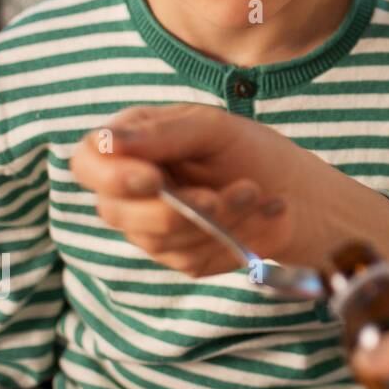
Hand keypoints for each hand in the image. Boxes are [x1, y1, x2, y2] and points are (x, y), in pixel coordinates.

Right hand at [69, 103, 388, 275]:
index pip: (87, 162)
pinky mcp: (181, 259)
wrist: (301, 195)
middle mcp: (133, 189)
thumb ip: (164, 133)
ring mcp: (153, 229)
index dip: (111, 175)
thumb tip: (106, 141)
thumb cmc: (256, 151)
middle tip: (228, 193)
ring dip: (216, 218)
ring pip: (157, 238)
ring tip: (256, 192)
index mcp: (134, 145)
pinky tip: (261, 213)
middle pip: (116, 211)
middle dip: (178, 207)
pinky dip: (232, 236)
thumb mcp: (216, 128)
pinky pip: (191, 258)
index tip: (154, 179)